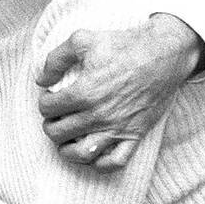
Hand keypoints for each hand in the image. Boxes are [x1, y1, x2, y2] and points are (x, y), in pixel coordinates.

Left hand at [36, 15, 204, 170]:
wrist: (163, 55)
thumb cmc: (123, 45)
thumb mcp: (82, 40)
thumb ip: (56, 59)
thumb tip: (41, 79)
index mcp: (84, 92)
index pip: (48, 109)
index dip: (45, 102)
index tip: (51, 97)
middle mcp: (98, 114)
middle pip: (58, 133)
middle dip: (51, 125)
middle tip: (56, 117)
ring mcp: (117, 128)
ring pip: (82, 155)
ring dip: (67, 150)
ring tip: (67, 139)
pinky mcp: (134, 135)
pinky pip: (115, 162)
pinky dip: (100, 164)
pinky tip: (93, 152)